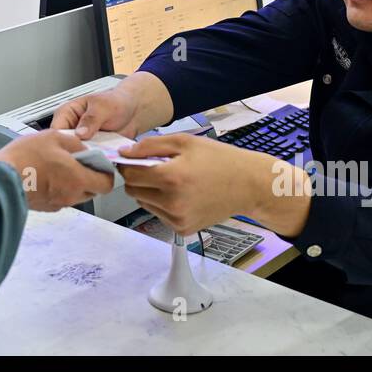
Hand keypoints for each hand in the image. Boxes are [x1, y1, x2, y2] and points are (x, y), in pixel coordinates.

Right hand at [0, 129, 114, 210]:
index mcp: (78, 179)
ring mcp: (58, 203)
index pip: (107, 184)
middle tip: (79, 162)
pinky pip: (60, 197)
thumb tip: (83, 148)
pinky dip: (59, 188)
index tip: (101, 165)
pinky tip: (47, 175)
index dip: (106, 174)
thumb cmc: (24, 159)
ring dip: (73, 182)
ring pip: (76, 194)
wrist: (0, 180)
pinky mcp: (46, 206)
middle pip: (92, 190)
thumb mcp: (53, 137)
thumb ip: (74, 143)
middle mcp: (71, 195)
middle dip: (90, 177)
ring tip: (59, 166)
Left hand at [117, 134, 311, 236]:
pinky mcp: (182, 229)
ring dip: (149, 191)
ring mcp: (177, 219)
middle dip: (138, 178)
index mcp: (171, 178)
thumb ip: (150, 146)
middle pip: (133, 191)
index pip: (130, 175)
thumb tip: (125, 153)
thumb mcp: (184, 142)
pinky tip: (180, 194)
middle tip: (155, 168)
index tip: (133, 159)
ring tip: (172, 181)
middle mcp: (172, 202)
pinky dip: (162, 204)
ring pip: (144, 203)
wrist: (247, 185)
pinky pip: (159, 214)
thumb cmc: (218, 159)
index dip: (127, 165)